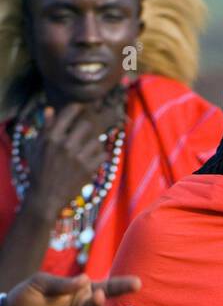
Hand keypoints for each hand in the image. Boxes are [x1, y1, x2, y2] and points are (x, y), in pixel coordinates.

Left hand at [3, 272, 140, 305]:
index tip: (137, 284)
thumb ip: (62, 284)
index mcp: (79, 291)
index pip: (104, 287)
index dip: (121, 285)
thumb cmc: (25, 297)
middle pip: (102, 305)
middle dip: (102, 302)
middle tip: (99, 298)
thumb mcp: (39, 283)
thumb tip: (86, 279)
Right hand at [25, 102, 119, 219]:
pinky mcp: (87, 170)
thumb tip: (50, 109)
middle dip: (87, 129)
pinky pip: (103, 155)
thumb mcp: (36, 147)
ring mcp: (78, 158)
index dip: (77, 109)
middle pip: (86, 125)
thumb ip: (45, 128)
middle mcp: (65, 145)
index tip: (80, 110)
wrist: (46, 196)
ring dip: (94, 144)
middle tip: (85, 134)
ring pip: (96, 141)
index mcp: (51, 137)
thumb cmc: (39, 170)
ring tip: (90, 148)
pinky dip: (101, 156)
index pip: (69, 112)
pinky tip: (95, 158)